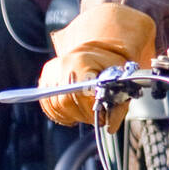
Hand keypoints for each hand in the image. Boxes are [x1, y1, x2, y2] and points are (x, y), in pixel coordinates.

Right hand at [39, 3, 157, 132]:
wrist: (100, 44)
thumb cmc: (113, 60)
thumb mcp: (123, 78)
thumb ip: (119, 102)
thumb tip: (110, 125)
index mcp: (80, 61)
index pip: (80, 95)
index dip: (92, 109)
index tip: (103, 114)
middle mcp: (61, 65)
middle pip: (66, 103)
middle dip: (84, 114)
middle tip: (98, 113)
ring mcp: (51, 72)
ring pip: (57, 107)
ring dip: (74, 114)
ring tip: (89, 107)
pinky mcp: (45, 79)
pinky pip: (49, 106)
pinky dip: (63, 113)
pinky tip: (76, 108)